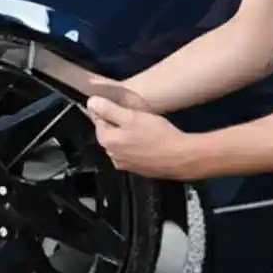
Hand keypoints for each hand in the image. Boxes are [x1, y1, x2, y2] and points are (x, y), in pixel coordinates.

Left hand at [86, 91, 202, 180]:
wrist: (181, 157)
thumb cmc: (157, 135)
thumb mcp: (131, 116)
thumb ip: (109, 109)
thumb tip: (91, 103)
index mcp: (107, 142)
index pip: (99, 121)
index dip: (109, 110)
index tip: (122, 106)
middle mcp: (112, 156)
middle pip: (110, 133)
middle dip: (119, 123)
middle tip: (136, 116)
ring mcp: (125, 164)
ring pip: (121, 143)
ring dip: (128, 135)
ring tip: (144, 127)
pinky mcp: (138, 169)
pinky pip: (132, 153)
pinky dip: (137, 146)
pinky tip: (149, 140)